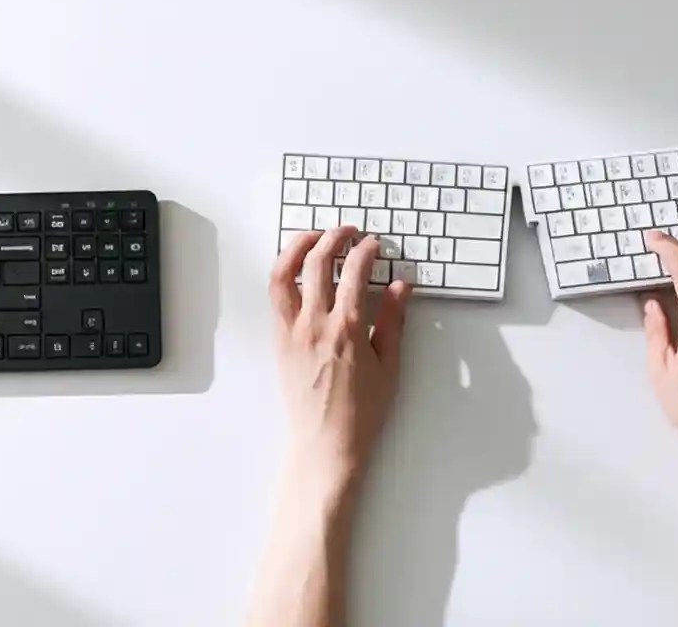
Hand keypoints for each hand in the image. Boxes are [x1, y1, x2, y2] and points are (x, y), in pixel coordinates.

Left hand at [269, 226, 412, 490]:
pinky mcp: (279, 341)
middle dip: (334, 238)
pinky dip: (284, 273)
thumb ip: (393, 320)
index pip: (355, 272)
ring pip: (285, 273)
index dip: (366, 250)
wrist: (325, 445)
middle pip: (318, 263)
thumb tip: (400, 285)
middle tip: (348, 231)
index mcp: (347, 329)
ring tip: (313, 236)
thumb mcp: (389, 366)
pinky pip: (276, 296)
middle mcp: (315, 324)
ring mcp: (292, 331)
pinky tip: (297, 268)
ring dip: (298, 247)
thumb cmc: (361, 412)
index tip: (374, 243)